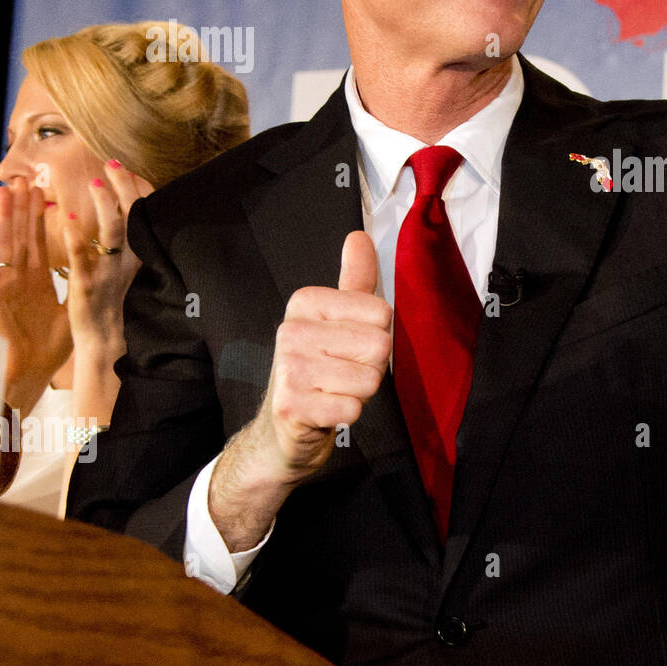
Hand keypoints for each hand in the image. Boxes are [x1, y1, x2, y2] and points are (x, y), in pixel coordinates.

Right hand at [0, 177, 71, 410]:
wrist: (23, 378)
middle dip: (20, 209)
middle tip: (20, 180)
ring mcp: (5, 289)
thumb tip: (94, 272)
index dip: (35, 218)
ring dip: (5, 220)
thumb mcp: (63, 312)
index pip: (34, 242)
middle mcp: (18, 281)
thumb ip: (75, 287)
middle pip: (19, 237)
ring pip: (5, 247)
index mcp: (32, 281)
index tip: (39, 192)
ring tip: (6, 192)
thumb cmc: (44, 348)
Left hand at [61, 159, 152, 356]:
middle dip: (124, 186)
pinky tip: (69, 215)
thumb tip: (130, 224)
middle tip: (113, 163)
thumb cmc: (119, 309)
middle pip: (133, 215)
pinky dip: (76, 233)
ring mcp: (110, 272)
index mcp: (140, 256)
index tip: (127, 169)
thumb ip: (132, 249)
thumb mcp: (132, 275)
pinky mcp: (87, 284)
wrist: (107, 344)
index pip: (144, 215)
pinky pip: (82, 254)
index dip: (138, 189)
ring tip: (97, 181)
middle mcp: (130, 260)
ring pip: (112, 231)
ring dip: (105, 204)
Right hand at [255, 230, 391, 485]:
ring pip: (369, 379)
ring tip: (334, 391)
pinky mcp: (291, 407)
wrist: (284, 429)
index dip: (376, 336)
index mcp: (305, 301)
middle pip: (379, 345)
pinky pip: (352, 409)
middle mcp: (291, 330)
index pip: (382, 312)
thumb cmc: (320, 368)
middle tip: (343, 373)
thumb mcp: (337, 319)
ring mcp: (288, 369)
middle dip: (371, 366)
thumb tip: (358, 235)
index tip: (348, 346)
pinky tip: (326, 412)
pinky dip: (347, 415)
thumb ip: (354, 279)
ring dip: (360, 392)